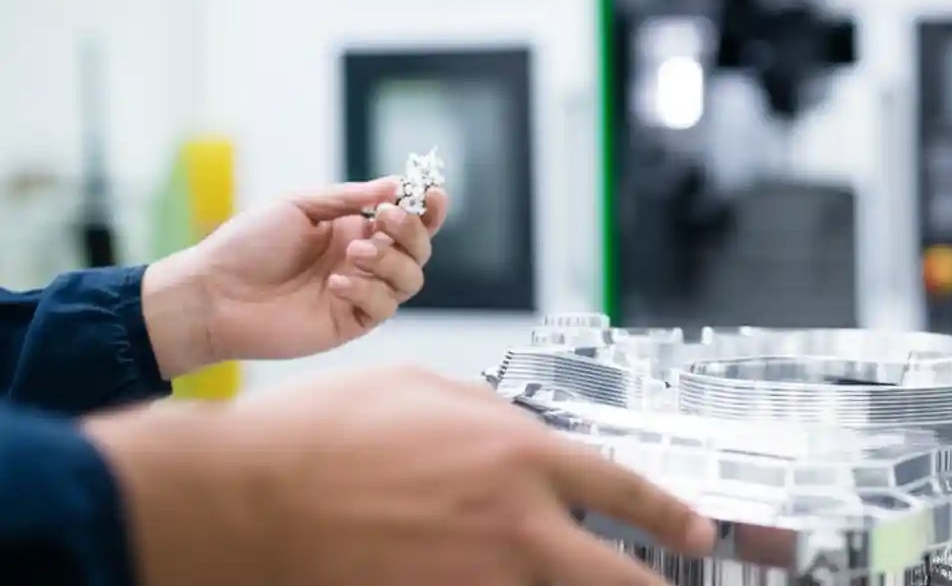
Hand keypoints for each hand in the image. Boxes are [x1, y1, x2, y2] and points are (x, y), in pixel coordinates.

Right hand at [83, 367, 714, 585]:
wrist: (250, 499)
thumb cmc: (325, 432)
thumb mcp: (423, 390)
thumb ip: (488, 415)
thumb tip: (519, 433)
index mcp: (518, 457)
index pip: (623, 488)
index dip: (669, 513)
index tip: (695, 530)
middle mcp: (514, 526)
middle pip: (615, 574)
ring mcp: (479, 580)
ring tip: (581, 580)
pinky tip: (495, 582)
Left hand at [142, 179, 448, 377]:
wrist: (213, 294)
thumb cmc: (248, 244)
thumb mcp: (299, 205)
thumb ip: (350, 197)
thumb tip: (398, 185)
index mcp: (353, 228)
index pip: (407, 220)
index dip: (427, 209)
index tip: (431, 195)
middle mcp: (362, 260)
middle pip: (418, 249)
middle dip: (410, 231)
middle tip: (384, 219)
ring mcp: (359, 292)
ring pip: (410, 280)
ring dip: (391, 261)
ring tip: (354, 253)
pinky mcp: (350, 322)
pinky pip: (383, 307)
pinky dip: (367, 290)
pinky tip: (336, 283)